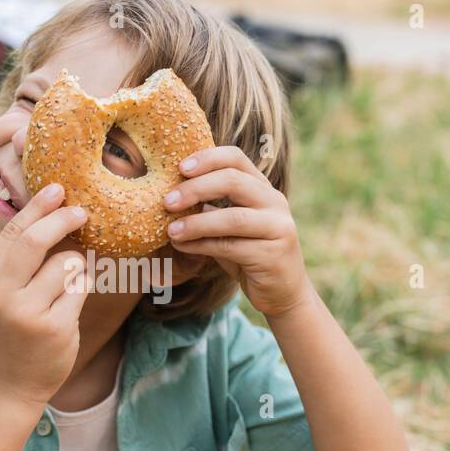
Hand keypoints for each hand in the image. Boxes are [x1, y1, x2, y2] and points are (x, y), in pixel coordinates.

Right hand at [0, 184, 90, 408]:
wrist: (8, 387)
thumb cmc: (7, 332)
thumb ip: (14, 262)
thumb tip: (48, 214)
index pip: (12, 232)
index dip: (37, 207)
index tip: (58, 188)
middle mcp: (1, 294)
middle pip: (36, 240)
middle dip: (63, 220)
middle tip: (82, 211)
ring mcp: (28, 313)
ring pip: (67, 264)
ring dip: (75, 267)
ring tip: (63, 290)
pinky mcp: (55, 328)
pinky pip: (81, 289)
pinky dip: (81, 291)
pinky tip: (67, 311)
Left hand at [162, 147, 311, 317]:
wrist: (282, 292)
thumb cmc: (249, 255)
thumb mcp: (230, 227)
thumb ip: (211, 208)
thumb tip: (170, 193)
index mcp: (263, 188)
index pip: (236, 158)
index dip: (207, 158)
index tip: (179, 168)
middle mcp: (275, 202)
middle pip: (233, 181)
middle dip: (196, 188)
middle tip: (167, 201)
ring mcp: (278, 228)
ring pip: (233, 218)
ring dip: (196, 223)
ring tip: (170, 230)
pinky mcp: (272, 255)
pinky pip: (231, 247)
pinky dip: (202, 246)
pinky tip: (182, 247)